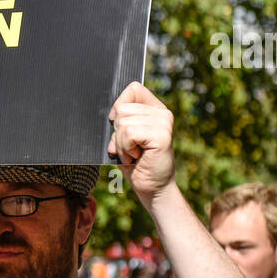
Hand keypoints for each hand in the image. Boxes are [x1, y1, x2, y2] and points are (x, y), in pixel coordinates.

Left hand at [107, 82, 175, 207]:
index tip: (116, 124)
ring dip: (121, 144)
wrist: (152, 188)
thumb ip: (122, 120)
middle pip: (123, 108)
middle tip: (129, 148)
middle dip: (117, 132)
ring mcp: (164, 123)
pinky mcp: (162, 135)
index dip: (118, 104)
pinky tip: (136, 157)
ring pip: (124, 122)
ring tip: (132, 154)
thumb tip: (112, 111)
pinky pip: (129, 133)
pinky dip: (126, 149)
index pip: (133, 89)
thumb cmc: (136, 164)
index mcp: (154, 110)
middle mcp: (162, 113)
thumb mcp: (125, 138)